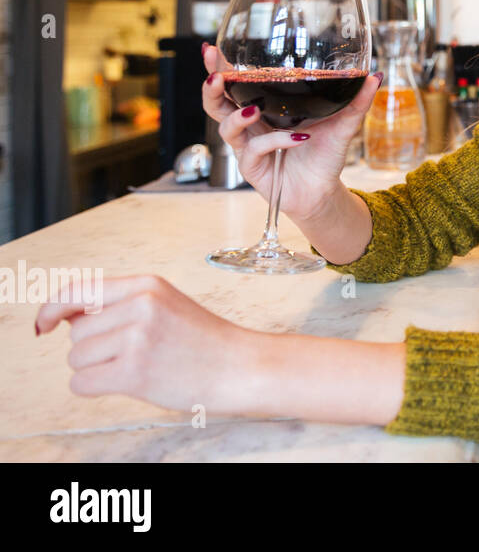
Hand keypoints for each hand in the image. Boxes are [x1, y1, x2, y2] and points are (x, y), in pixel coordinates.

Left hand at [34, 274, 258, 415]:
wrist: (239, 365)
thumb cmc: (203, 340)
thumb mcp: (165, 304)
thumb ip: (120, 304)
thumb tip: (63, 315)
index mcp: (146, 285)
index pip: (77, 291)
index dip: (51, 309)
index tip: (43, 325)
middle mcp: (140, 306)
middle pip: (76, 332)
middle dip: (93, 347)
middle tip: (133, 352)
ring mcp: (138, 338)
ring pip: (76, 359)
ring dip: (96, 369)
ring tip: (138, 366)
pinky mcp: (135, 372)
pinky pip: (82, 384)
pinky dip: (95, 389)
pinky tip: (128, 384)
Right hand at [201, 43, 379, 224]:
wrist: (324, 191)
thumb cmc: (325, 154)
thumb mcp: (343, 124)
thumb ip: (356, 100)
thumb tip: (374, 74)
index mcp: (264, 108)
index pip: (234, 84)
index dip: (218, 68)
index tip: (210, 48)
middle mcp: (250, 125)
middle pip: (216, 103)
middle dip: (211, 87)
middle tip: (217, 76)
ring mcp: (248, 147)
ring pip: (225, 127)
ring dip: (237, 115)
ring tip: (253, 108)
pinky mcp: (253, 168)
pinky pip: (255, 150)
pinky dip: (276, 142)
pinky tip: (298, 138)